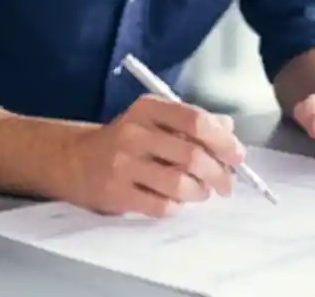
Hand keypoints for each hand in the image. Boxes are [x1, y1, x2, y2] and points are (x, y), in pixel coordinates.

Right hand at [63, 95, 244, 217]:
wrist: (76, 160)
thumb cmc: (127, 139)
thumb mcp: (155, 119)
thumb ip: (192, 121)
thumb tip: (228, 129)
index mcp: (149, 109)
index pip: (195, 120)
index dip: (223, 140)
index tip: (238, 156)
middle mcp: (135, 133)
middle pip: (192, 156)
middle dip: (219, 174)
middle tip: (226, 184)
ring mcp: (123, 165)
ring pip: (180, 184)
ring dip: (200, 192)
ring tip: (201, 192)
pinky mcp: (116, 193)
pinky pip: (161, 206)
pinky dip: (176, 206)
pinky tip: (175, 200)